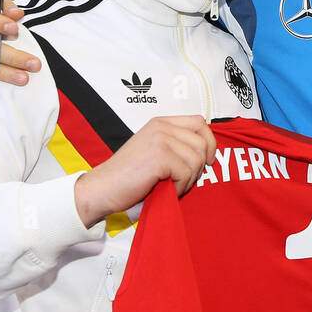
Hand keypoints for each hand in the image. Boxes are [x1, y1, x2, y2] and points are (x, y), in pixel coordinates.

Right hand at [74, 116, 216, 226]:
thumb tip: (209, 153)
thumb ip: (176, 145)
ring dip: (189, 179)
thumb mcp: (154, 151)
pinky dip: (181, 187)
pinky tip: (166, 190)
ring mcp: (161, 140)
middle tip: (185, 180)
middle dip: (200, 166)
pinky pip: (187, 174)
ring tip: (172, 186)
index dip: (209, 142)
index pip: (200, 122)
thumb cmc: (128, 176)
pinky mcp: (160, 157)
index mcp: (160, 123)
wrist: (102, 188)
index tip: (207, 160)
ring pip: (197, 160)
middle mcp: (161, 127)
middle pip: (202, 142)